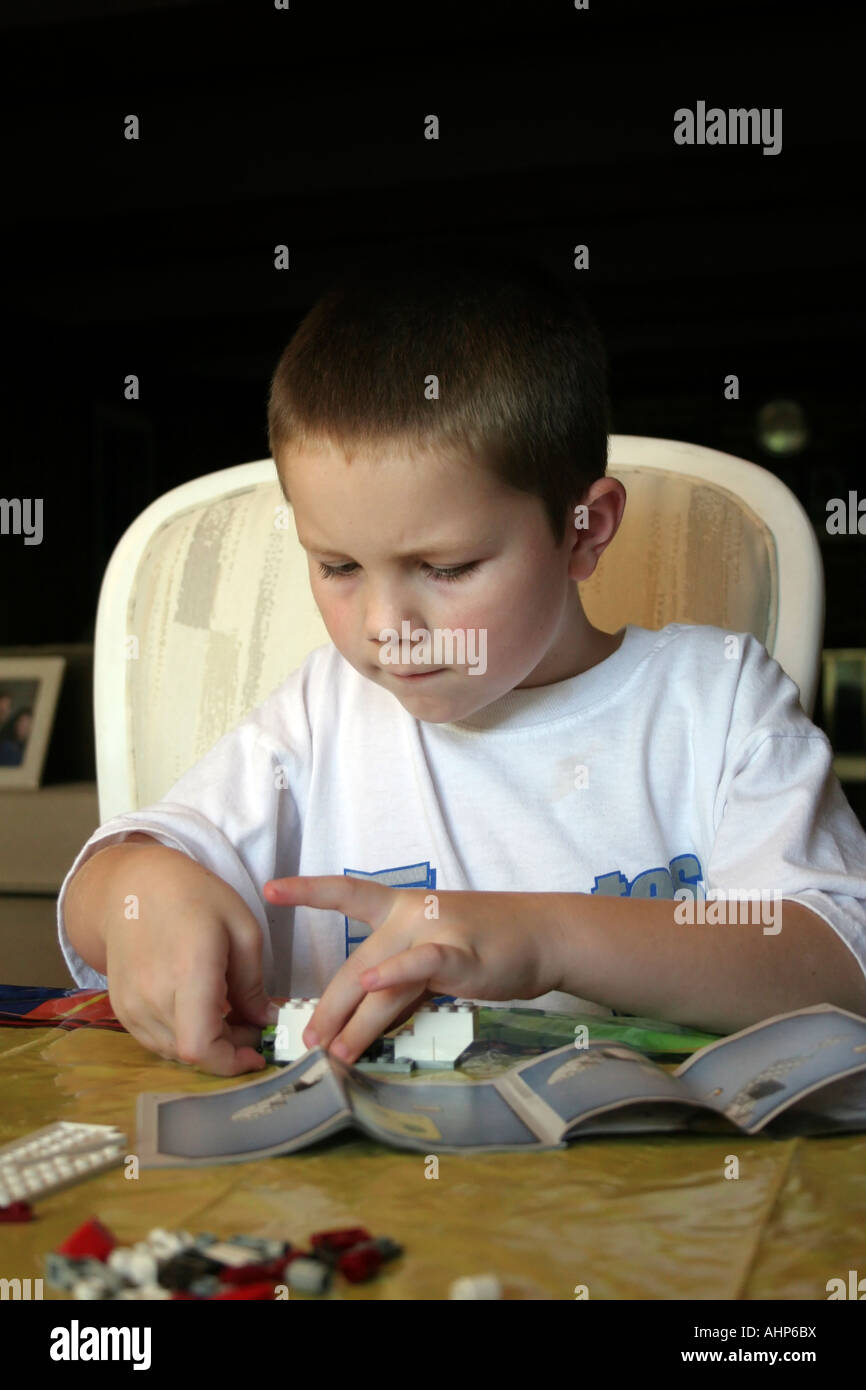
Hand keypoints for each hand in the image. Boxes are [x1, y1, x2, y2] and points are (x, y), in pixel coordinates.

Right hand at [100, 843, 278, 1074]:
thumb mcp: (242, 927)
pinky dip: (182, 1036)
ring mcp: (130, 1005)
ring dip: (206, 1045)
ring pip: (173, 1052)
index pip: (200, 1047)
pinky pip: (155, 1040)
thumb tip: (264, 1021)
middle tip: (252, 1027)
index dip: (231, 1063)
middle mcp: (152, 996)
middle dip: (228, 1051)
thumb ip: (254, 982)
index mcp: (187, 972)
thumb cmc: (193, 896)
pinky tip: (199, 1011)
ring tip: (228, 1016)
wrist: (131, 886)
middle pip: (192, 1054)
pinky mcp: (120, 1008)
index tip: (257, 1054)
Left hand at [261, 876, 562, 1061]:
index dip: (307, 891)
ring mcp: (434, 931)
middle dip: (328, 1009)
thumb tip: (362, 1017)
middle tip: (307, 1044)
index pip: (346, 893)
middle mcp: (410, 914)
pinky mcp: (460, 953)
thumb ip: (399, 977)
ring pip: (379, 980)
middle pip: (354, 965)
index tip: (269, 889)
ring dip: (354, 1021)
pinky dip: (394, 975)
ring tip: (332, 1054)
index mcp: (399, 907)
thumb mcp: (433, 952)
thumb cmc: (486, 944)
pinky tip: (371, 987)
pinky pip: (420, 964)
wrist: (543, 935)